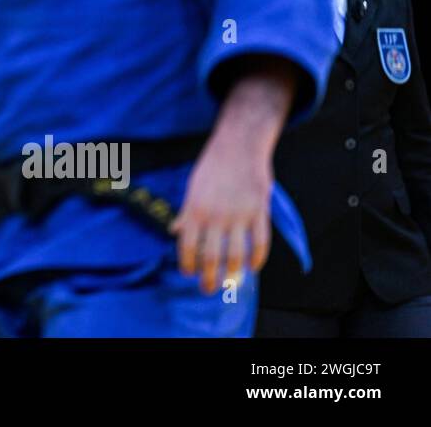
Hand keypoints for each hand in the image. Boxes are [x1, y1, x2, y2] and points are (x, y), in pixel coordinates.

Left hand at [171, 136, 272, 295]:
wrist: (238, 145)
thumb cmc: (212, 166)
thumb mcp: (192, 187)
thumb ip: (186, 212)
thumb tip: (175, 231)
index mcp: (195, 209)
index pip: (188, 245)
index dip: (188, 263)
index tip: (189, 273)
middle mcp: (216, 216)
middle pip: (211, 256)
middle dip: (208, 278)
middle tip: (207, 289)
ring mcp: (239, 215)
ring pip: (236, 255)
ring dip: (233, 274)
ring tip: (230, 283)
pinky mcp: (260, 212)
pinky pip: (260, 242)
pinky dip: (257, 259)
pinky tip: (253, 267)